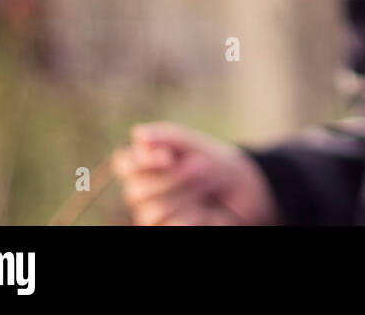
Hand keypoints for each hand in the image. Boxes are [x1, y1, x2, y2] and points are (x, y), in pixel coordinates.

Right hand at [112, 121, 281, 225]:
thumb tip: (138, 134)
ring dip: (188, 196)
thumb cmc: (213, 164)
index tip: (168, 157)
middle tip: (200, 167)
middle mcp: (143, 193)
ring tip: (207, 185)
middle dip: (173, 179)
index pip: (123, 164)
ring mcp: (154, 216)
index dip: (140, 162)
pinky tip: (208, 210)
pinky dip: (196, 215)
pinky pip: (174, 226)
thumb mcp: (194, 145)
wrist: (242, 191)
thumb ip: (167, 137)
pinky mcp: (169, 230)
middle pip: (137, 191)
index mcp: (144, 166)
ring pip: (154, 212)